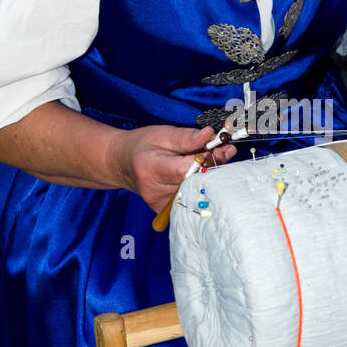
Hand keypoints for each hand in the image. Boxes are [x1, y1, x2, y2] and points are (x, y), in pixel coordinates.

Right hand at [105, 123, 236, 211]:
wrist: (122, 164)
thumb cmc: (141, 146)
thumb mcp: (161, 134)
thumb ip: (186, 137)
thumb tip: (209, 135)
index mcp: (151, 168)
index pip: (186, 170)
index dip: (207, 160)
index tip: (221, 147)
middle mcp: (155, 191)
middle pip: (195, 182)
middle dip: (214, 166)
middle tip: (223, 151)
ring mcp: (161, 205)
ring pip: (197, 192)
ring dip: (209, 176)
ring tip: (209, 161)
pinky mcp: (167, 213)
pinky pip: (193, 200)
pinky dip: (202, 187)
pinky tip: (201, 176)